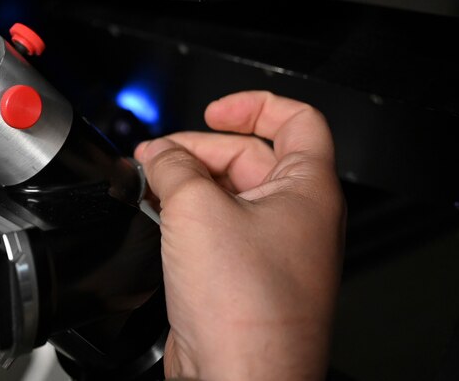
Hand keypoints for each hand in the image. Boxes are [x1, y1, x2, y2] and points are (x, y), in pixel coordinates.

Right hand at [135, 91, 344, 380]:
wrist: (241, 379)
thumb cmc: (246, 309)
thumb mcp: (195, 209)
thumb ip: (173, 166)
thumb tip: (159, 154)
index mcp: (308, 190)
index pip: (298, 120)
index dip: (255, 105)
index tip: (216, 111)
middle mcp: (298, 219)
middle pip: (250, 156)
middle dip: (199, 149)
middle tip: (158, 155)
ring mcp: (273, 250)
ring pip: (228, 194)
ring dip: (187, 183)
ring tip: (150, 183)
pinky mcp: (245, 278)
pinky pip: (217, 230)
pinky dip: (186, 217)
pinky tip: (156, 218)